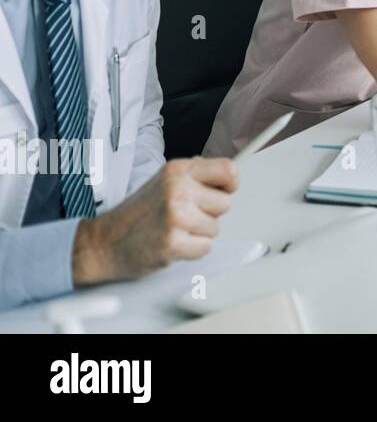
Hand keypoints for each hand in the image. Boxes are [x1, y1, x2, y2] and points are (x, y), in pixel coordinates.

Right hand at [71, 158, 238, 285]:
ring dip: (199, 234)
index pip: (228, 170)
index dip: (230, 185)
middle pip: (225, 203)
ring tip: (174, 230)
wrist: (102, 242)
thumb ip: (194, 175)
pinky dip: (191, 250)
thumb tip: (226, 173)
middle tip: (184, 217)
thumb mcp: (163, 181)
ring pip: (215, 228)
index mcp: (178, 170)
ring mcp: (176, 216)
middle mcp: (178, 189)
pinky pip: (205, 248)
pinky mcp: (173, 242)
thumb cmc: (136, 213)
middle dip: (209, 214)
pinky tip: (172, 243)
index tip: (221, 192)